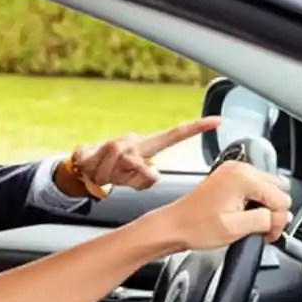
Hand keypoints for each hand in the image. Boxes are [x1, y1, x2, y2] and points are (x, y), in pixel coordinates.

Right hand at [54, 117, 221, 195]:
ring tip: (104, 171)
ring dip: (108, 172)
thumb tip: (152, 175)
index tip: (218, 121)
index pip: (176, 134)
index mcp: (147, 146)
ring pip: (118, 159)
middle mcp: (136, 141)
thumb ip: (143, 179)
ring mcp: (118, 142)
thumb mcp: (132, 179)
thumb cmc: (112, 171)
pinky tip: (93, 167)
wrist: (83, 168)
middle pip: (135, 158)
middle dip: (123, 170)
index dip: (197, 128)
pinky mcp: (97, 146)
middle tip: (115, 173)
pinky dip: (97, 171)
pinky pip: (102, 164)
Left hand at [156, 161, 291, 250]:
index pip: (281, 198)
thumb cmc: (196, 227)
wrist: (173, 226)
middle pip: (276, 191)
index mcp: (243, 177)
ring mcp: (233, 171)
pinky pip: (253, 189)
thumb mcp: (236, 228)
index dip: (277, 221)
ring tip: (250, 225)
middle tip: (260, 232)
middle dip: (272, 213)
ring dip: (263, 209)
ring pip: (267, 190)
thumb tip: (282, 217)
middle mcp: (240, 168)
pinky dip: (253, 204)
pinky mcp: (228, 178)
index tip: (267, 235)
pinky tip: (244, 217)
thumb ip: (265, 220)